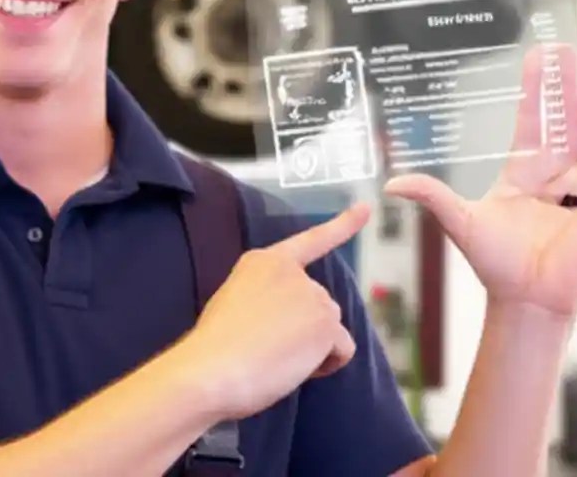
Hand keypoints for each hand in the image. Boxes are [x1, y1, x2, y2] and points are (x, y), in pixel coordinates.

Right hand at [177, 203, 370, 420]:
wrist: (210, 368)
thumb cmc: (214, 349)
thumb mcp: (234, 304)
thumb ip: (266, 298)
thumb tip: (289, 325)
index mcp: (263, 262)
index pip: (310, 241)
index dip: (342, 225)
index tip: (366, 208)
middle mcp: (291, 272)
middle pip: (319, 304)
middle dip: (305, 330)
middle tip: (267, 349)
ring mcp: (311, 293)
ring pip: (330, 328)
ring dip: (313, 349)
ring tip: (275, 359)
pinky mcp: (325, 321)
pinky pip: (343, 349)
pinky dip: (327, 364)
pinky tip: (293, 367)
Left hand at [384, 44, 576, 319]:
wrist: (528, 298)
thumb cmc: (496, 266)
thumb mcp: (458, 221)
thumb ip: (430, 195)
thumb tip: (392, 182)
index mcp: (517, 176)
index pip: (527, 123)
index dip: (530, 92)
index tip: (534, 60)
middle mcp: (547, 174)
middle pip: (554, 118)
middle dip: (556, 83)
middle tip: (559, 47)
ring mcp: (571, 183)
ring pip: (575, 127)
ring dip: (575, 95)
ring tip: (575, 60)